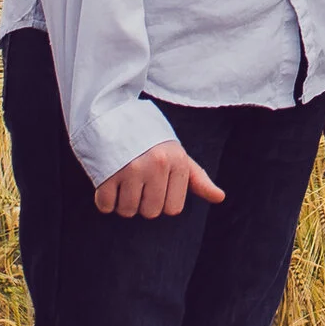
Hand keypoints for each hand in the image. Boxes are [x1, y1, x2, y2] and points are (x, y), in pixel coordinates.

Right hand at [95, 138, 225, 217]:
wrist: (113, 113)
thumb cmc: (149, 140)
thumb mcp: (177, 154)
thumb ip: (197, 178)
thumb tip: (220, 197)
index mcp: (177, 161)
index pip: (173, 209)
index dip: (162, 200)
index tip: (156, 181)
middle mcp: (157, 164)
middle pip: (151, 212)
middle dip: (142, 202)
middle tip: (137, 180)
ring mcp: (131, 168)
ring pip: (127, 211)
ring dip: (122, 202)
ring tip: (122, 178)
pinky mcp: (107, 172)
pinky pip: (105, 206)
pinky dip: (104, 199)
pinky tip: (108, 180)